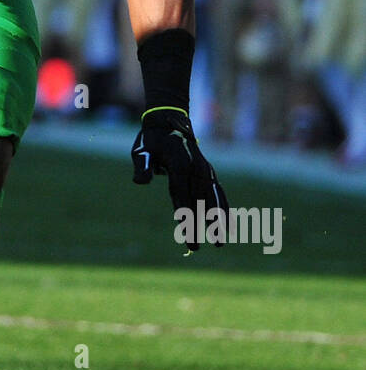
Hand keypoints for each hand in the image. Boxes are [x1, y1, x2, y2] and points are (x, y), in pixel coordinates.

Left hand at [131, 107, 228, 251]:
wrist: (168, 122)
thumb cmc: (152, 140)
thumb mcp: (142, 150)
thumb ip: (142, 166)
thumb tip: (140, 182)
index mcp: (180, 163)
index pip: (181, 194)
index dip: (184, 214)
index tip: (186, 233)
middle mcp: (196, 167)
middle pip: (199, 201)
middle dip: (200, 225)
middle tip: (199, 247)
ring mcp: (205, 170)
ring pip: (214, 199)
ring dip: (219, 220)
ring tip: (220, 242)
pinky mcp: (209, 173)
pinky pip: (219, 193)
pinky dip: (224, 210)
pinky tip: (229, 227)